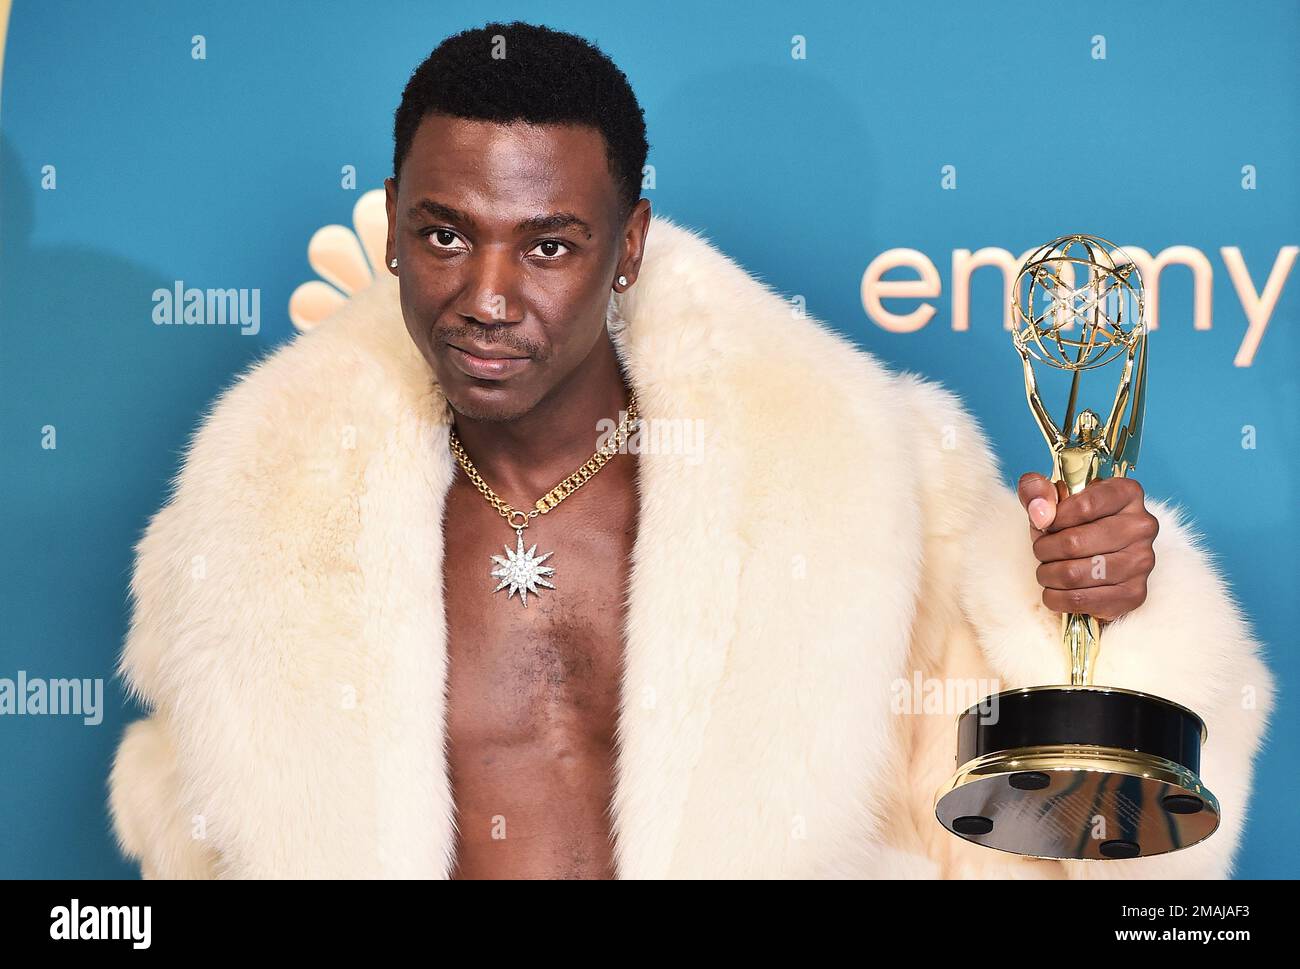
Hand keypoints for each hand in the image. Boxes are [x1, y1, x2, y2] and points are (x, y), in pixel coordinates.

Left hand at [1017, 472, 1158, 622]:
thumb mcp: (1048, 496)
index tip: (1046, 525)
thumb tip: (1041, 514)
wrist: (1090, 557)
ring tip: (1047, 570)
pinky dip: (1056, 597)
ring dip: (1047, 575)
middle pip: (1073, 543)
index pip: (1083, 506)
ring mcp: (1142, 562)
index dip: (1053, 520)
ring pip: (1073, 574)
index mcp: (1127, 493)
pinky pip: (1080, 600)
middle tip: (1041, 551)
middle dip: (1044, 550)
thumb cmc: (1070, 523)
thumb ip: (1036, 490)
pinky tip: (1057, 589)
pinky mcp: (1134, 594)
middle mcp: (1142, 526)